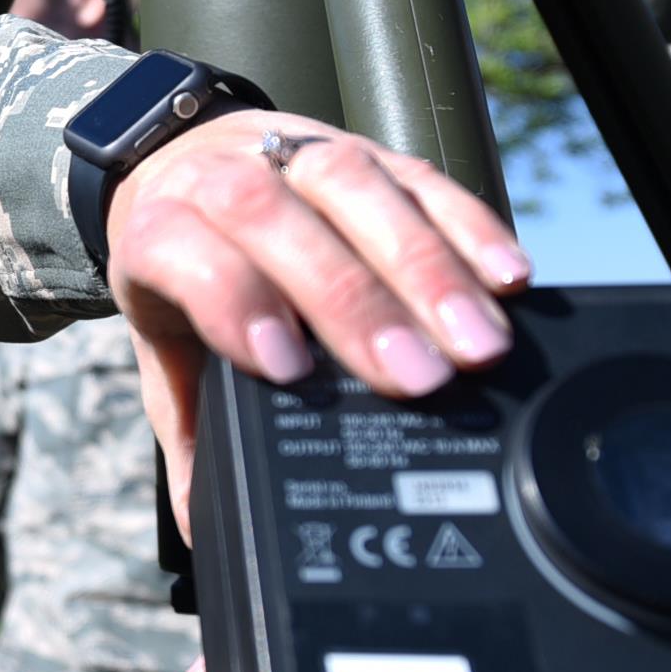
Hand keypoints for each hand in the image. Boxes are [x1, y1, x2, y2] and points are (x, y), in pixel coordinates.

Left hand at [107, 112, 531, 531]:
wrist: (181, 168)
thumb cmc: (183, 274)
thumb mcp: (166, 349)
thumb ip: (189, 428)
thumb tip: (203, 521)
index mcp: (161, 232)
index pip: (191, 254)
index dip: (238, 303)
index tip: (290, 368)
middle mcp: (225, 180)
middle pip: (284, 223)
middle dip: (357, 303)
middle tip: (417, 378)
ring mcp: (299, 155)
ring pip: (359, 190)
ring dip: (428, 269)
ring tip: (478, 343)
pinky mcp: (367, 150)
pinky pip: (422, 178)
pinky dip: (470, 227)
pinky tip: (508, 278)